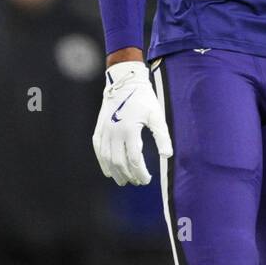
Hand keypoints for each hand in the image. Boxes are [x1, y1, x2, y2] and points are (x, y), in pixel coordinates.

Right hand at [92, 60, 172, 185]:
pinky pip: (98, 150)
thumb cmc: (144, 99)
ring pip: (107, 159)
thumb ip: (162, 136)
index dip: (141, 172)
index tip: (147, 179)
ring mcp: (104, 131)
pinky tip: (109, 171)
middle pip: (119, 162)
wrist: (125, 82)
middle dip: (129, 175)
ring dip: (115, 173)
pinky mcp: (99, 129)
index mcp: (129, 130)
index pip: (134, 159)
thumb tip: (167, 155)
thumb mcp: (156, 115)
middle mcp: (114, 132)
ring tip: (124, 181)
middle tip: (138, 181)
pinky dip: (102, 163)